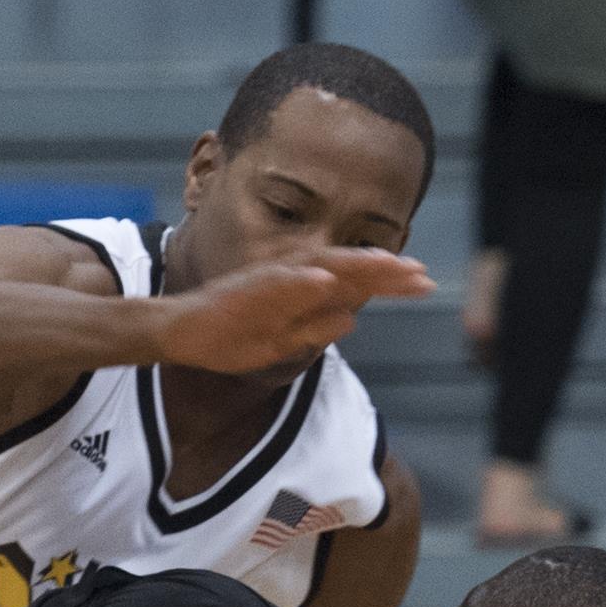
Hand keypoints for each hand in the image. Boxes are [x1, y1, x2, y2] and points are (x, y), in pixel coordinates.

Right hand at [152, 249, 437, 375]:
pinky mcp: (244, 290)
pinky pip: (275, 284)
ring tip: (388, 264)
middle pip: (346, 269)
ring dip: (352, 265)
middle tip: (423, 274)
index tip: (425, 283)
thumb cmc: (228, 335)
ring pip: (317, 268)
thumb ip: (314, 330)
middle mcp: (290, 278)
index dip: (389, 282)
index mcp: (301, 292)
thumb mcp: (282, 342)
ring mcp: (269, 281)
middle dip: (385, 271)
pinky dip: (301, 281)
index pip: (353, 283)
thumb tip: (351, 320)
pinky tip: (326, 280)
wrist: (180, 334)